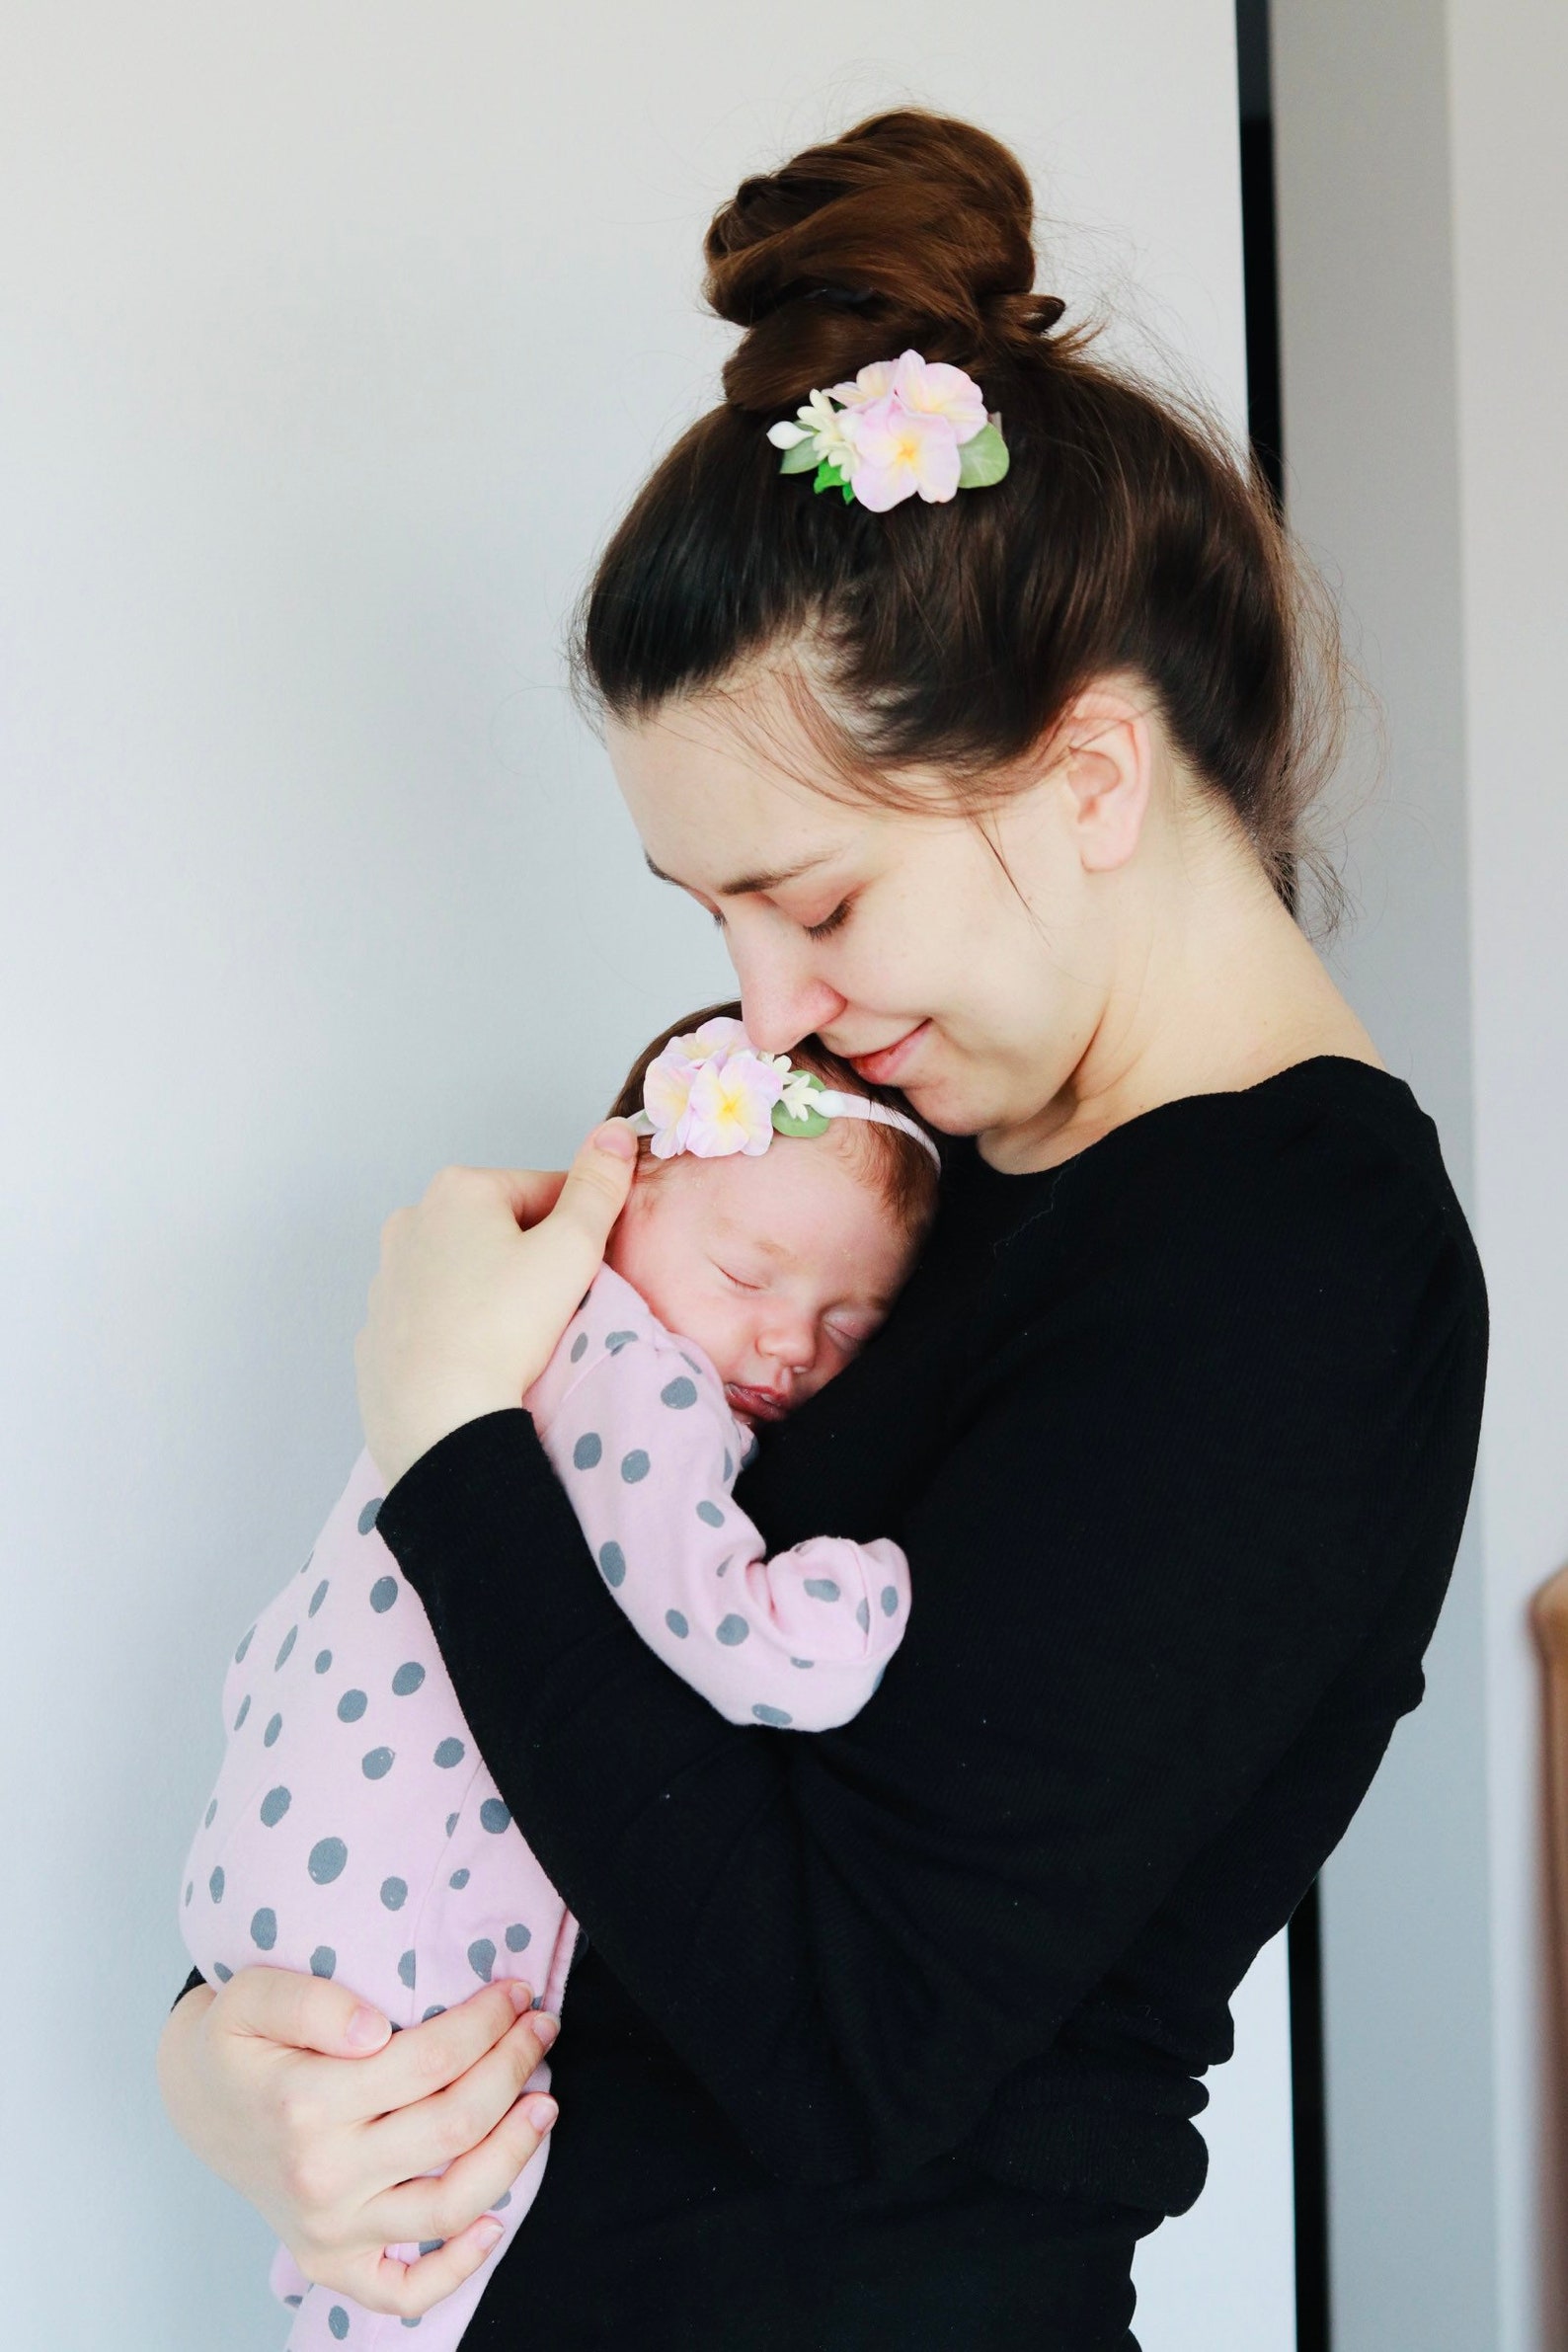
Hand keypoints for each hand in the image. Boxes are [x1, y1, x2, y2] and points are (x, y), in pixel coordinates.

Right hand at [157, 1968, 559, 2319]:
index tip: (516, 1992)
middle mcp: (322, 2177)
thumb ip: (313, 2003)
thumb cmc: (238, 2042)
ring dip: (513, 2153)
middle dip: (513, 2068)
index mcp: (304, 2105)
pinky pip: (406, 2290)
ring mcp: (330, 2231)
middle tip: (540, 2028)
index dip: (487, 2022)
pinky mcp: (333, 2264)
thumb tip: (376, 2029)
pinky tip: (497, 2220)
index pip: (430, 2060)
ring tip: (544, 2103)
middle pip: (452, 2125)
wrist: (200, 2101)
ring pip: (449, 2205)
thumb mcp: (251, 1996)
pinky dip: (459, 2266)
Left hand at [356, 1121, 637, 1486]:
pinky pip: (433, 1313)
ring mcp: (386, 1276)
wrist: (438, 1418)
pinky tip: (479, 1356)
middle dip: (531, 1255)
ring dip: (492, 1288)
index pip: (544, 1188)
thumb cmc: (505, 1328)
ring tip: (517, 1336)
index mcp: (458, 1189)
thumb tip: (615, 1131)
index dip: (578, 1226)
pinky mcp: (377, 1328)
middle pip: (499, 1226)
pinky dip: (457, 1324)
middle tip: (555, 1305)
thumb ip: (598, 1186)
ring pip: (463, 1269)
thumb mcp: (571, 1249)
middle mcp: (411, 1220)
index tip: (587, 1269)